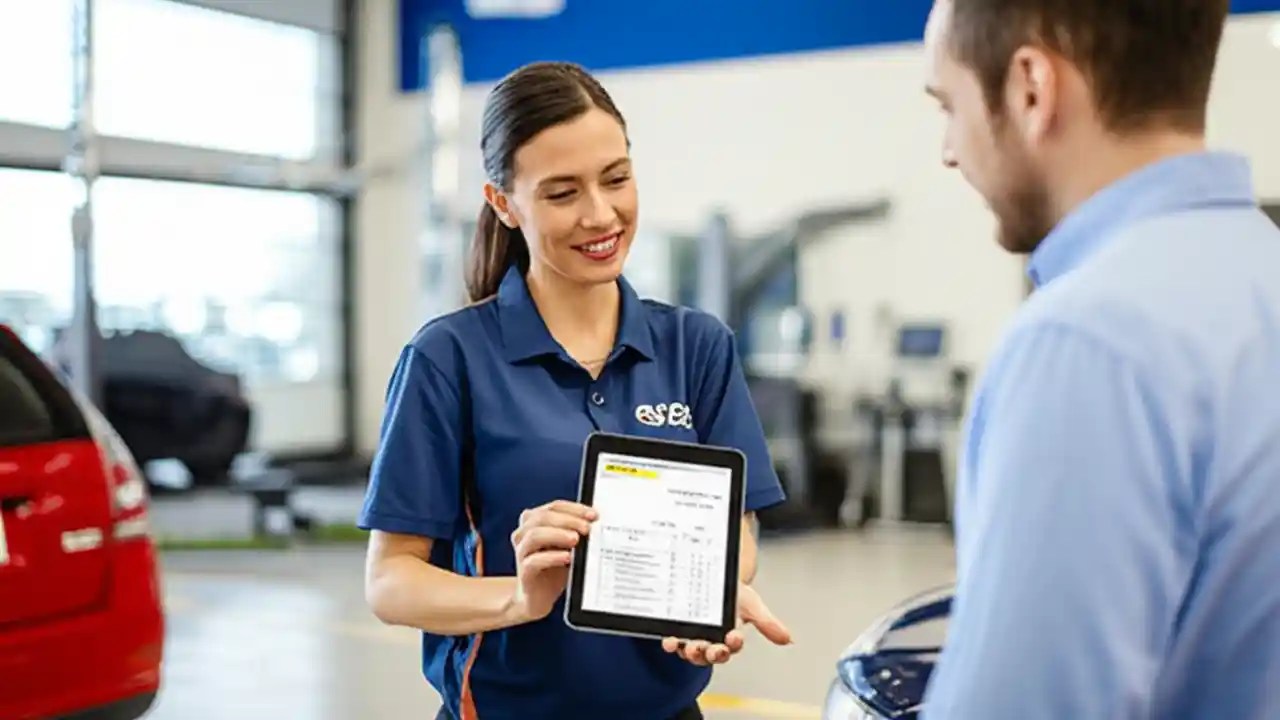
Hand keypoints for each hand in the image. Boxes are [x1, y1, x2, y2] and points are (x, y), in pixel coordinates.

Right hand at [509, 500, 595, 622]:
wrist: (538, 598)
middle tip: (587, 528)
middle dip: (567, 520)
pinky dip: (551, 557)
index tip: (593, 515)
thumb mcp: (567, 547)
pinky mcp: (524, 572)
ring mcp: (521, 553)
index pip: (554, 507)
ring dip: (557, 534)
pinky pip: (533, 561)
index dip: (574, 509)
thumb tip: (595, 524)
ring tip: (576, 540)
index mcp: (534, 522)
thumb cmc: (554, 568)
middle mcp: (524, 534)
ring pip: (534, 536)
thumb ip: (576, 533)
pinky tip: (566, 558)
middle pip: (542, 517)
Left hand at [661, 584, 791, 665]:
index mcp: (731, 637)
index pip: (733, 645)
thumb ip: (768, 622)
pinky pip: (674, 641)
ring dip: (690, 653)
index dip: (733, 644)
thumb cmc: (734, 594)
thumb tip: (788, 639)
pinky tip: (670, 641)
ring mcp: (694, 637)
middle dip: (712, 654)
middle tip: (712, 649)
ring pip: (692, 652)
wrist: (712, 576)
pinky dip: (671, 643)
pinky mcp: (678, 631)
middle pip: (711, 654)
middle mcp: (712, 641)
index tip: (734, 635)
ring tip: (688, 647)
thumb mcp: (751, 604)